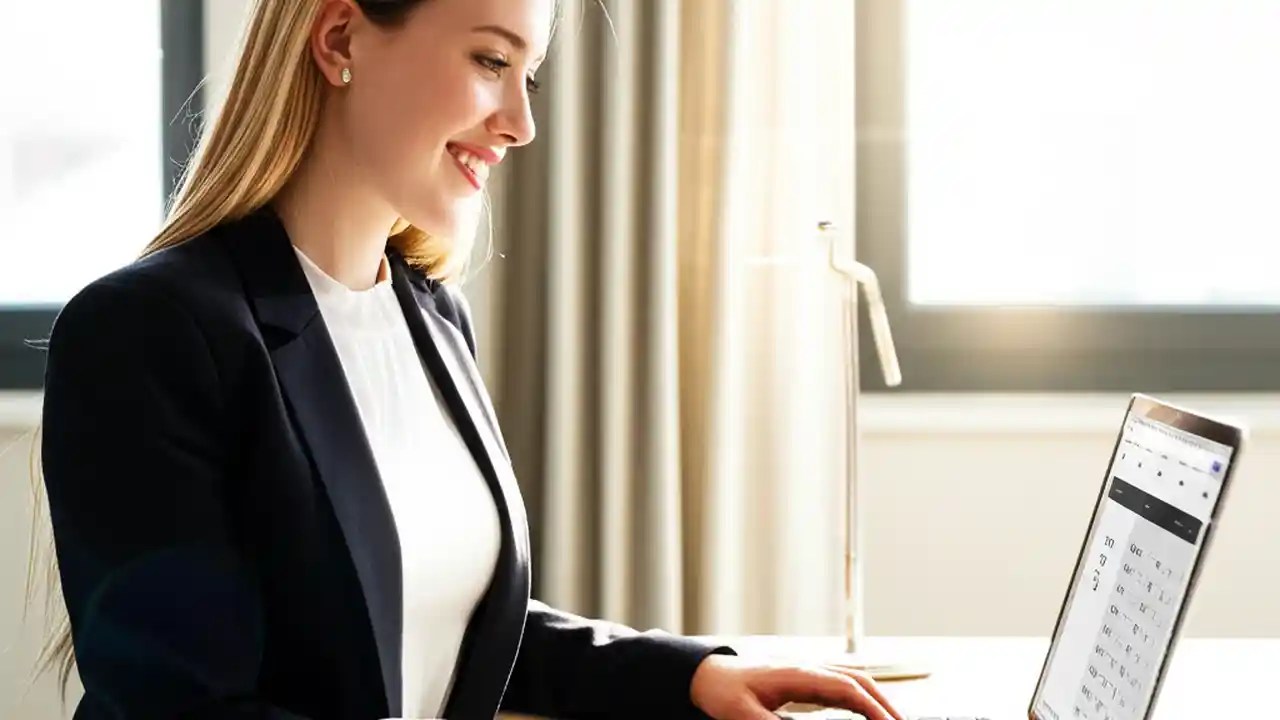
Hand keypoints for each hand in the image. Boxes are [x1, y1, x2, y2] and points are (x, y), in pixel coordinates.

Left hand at [689, 653, 904, 719]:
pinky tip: (869, 713)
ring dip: (878, 699)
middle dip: (886, 704)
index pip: (848, 689)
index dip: (873, 708)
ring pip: (855, 680)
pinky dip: (863, 697)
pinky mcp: (806, 679)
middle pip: (860, 681)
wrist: (710, 674)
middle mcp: (809, 669)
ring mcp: (809, 671)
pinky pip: (843, 684)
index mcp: (799, 674)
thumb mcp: (742, 714)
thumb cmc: (724, 691)